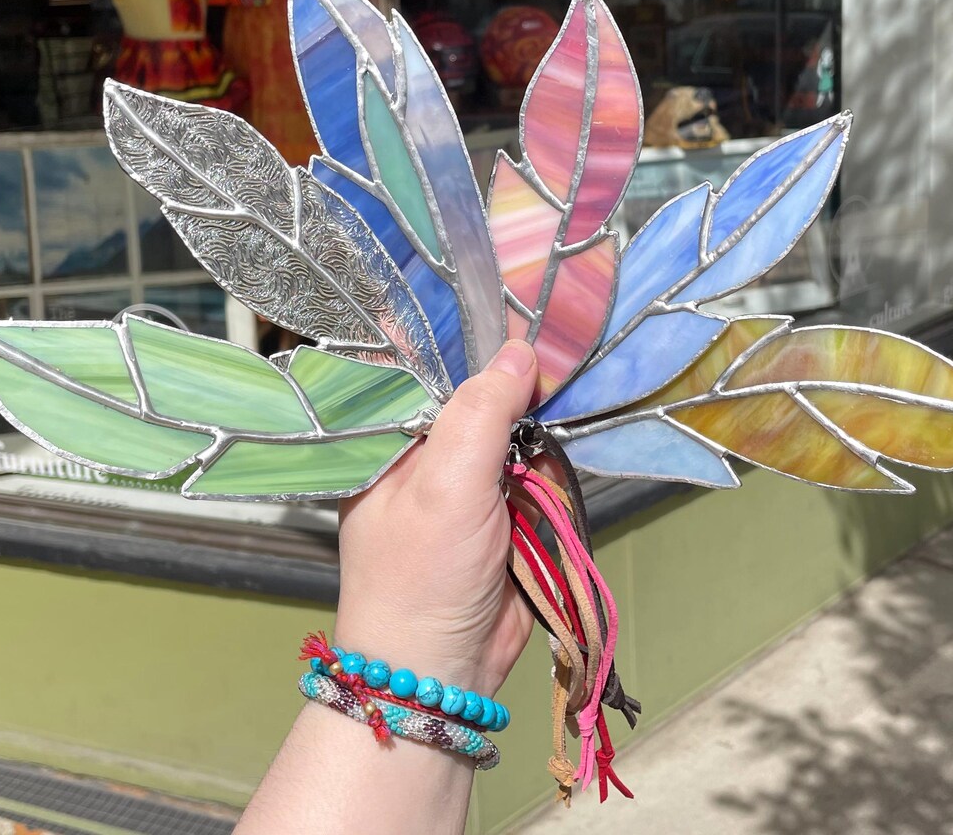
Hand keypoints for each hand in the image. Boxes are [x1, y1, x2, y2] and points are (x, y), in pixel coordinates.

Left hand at [334, 340, 538, 696]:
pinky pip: (531, 464)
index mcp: (387, 435)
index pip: (416, 359)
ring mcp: (463, 476)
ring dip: (537, 418)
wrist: (445, 670)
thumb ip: (481, 414)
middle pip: (473, 387)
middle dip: (512, 371)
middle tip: (555, 326)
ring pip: (510, 424)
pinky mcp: (500, 505)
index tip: (498, 283)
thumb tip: (519, 351)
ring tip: (564, 384)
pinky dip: (550, 460)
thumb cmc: (420, 576)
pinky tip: (563, 444)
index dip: (455, 324)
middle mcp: (422, 447)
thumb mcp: (446, 485)